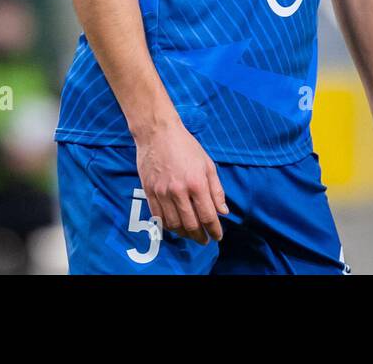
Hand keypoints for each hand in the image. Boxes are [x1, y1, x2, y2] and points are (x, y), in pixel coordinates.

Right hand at [135, 121, 227, 244]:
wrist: (157, 133)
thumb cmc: (186, 146)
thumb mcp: (207, 164)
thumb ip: (216, 190)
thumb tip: (223, 211)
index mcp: (196, 183)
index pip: (208, 216)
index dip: (214, 230)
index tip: (217, 236)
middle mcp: (179, 191)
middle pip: (190, 224)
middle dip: (200, 236)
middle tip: (205, 240)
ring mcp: (162, 193)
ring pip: (173, 225)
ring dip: (184, 234)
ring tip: (191, 234)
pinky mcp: (149, 192)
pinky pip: (158, 217)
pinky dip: (168, 227)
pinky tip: (175, 227)